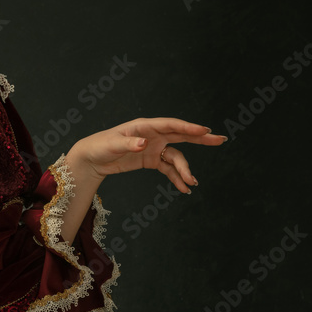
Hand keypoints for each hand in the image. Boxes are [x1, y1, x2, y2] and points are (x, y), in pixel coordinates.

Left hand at [67, 117, 227, 193]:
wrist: (91, 158)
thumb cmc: (99, 146)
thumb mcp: (111, 144)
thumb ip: (129, 143)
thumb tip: (144, 142)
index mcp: (144, 126)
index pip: (171, 125)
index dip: (188, 127)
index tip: (204, 130)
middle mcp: (152, 135)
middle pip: (181, 135)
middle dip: (200, 137)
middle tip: (220, 139)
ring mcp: (154, 148)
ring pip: (176, 156)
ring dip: (185, 169)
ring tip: (191, 182)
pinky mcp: (151, 160)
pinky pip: (169, 169)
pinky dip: (177, 177)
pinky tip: (184, 187)